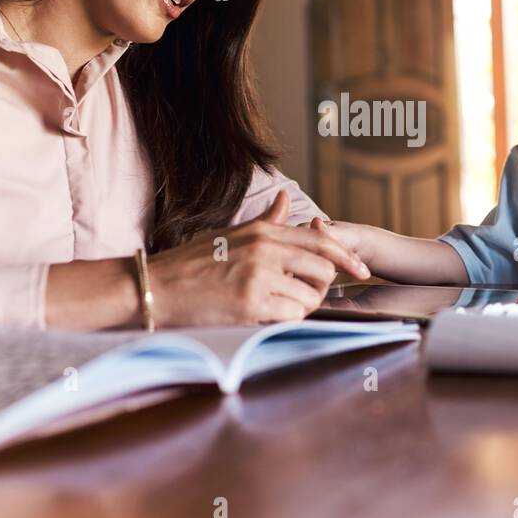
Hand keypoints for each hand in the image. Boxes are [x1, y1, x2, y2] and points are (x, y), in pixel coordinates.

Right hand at [145, 191, 369, 326]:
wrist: (157, 287)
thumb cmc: (192, 263)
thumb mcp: (230, 234)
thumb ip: (265, 221)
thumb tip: (284, 198)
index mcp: (263, 231)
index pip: (322, 242)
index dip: (347, 258)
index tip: (360, 270)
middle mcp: (265, 249)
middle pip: (324, 269)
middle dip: (322, 287)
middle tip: (304, 296)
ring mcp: (259, 276)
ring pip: (311, 296)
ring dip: (302, 306)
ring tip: (278, 306)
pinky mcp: (251, 303)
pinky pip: (292, 314)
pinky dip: (286, 319)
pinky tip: (266, 316)